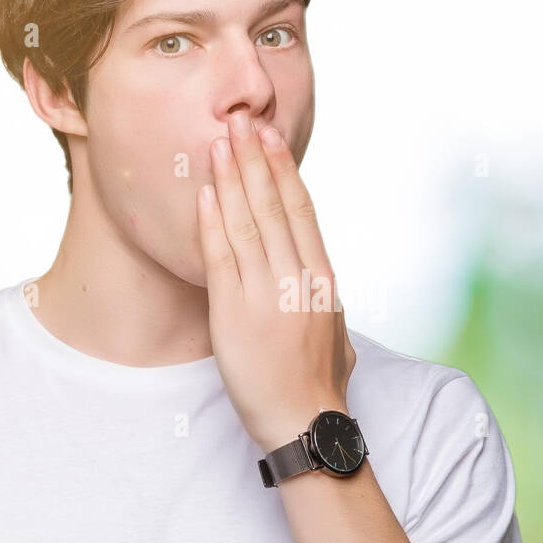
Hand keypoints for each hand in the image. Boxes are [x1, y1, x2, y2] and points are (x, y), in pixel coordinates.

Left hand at [197, 110, 354, 452]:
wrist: (305, 422)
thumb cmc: (320, 386)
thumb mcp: (337, 335)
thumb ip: (327, 302)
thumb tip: (324, 288)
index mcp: (323, 280)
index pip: (302, 212)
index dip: (284, 172)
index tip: (271, 141)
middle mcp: (297, 278)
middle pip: (275, 206)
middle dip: (255, 159)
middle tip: (241, 120)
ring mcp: (267, 293)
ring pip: (248, 223)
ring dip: (231, 179)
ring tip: (219, 143)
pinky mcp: (236, 313)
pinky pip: (222, 258)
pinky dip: (213, 223)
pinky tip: (205, 194)